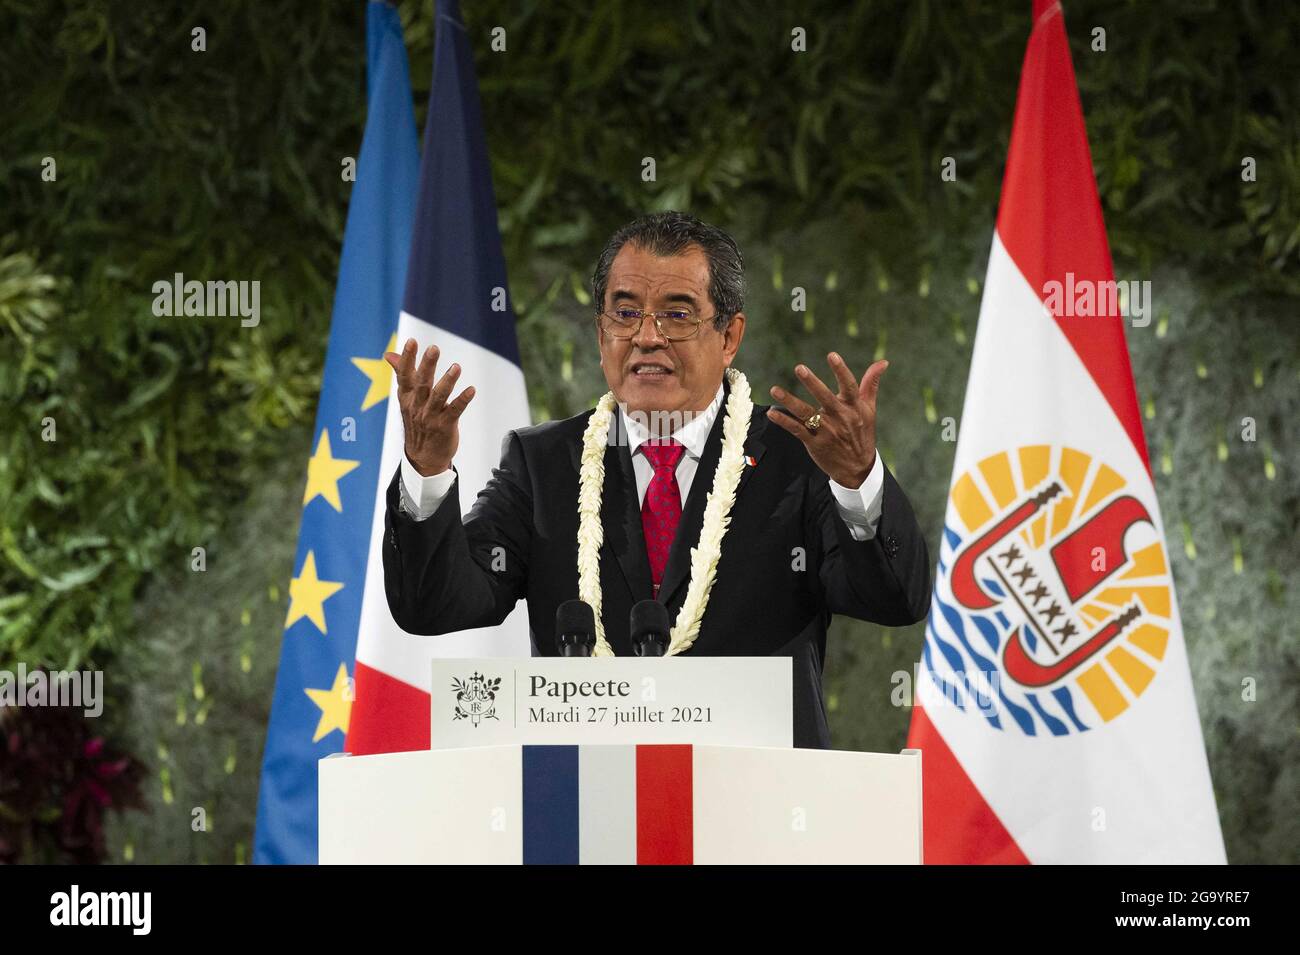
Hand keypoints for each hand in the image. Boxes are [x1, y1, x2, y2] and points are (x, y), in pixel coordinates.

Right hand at [384, 338, 475, 476]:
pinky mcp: (445, 426)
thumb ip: (402, 373)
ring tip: (456, 367)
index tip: (411, 342)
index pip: (405, 375)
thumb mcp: (406, 398)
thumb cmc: (416, 421)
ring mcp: (431, 417)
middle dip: (427, 365)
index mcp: (407, 397)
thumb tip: (388, 354)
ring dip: (448, 381)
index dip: (407, 359)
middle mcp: (417, 406)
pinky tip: (471, 390)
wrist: (422, 457)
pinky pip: (455, 411)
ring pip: (439, 396)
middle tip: (433, 348)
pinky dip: (463, 400)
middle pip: (422, 383)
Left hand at [766, 352, 887, 487]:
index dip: (841, 370)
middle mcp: (840, 418)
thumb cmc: (862, 433)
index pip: (849, 386)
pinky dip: (783, 421)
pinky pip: (796, 430)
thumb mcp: (869, 409)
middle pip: (825, 397)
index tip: (832, 355)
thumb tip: (883, 362)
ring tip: (775, 389)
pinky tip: (772, 412)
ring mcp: (826, 431)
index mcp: (854, 407)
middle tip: (799, 368)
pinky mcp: (814, 443)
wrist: (858, 468)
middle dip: (812, 383)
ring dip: (789, 401)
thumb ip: (870, 383)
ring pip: (806, 413)